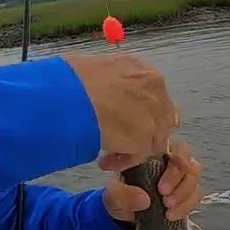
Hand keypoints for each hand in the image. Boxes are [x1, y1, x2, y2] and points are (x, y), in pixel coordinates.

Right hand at [63, 52, 178, 172]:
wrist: (68, 99)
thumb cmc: (71, 81)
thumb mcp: (97, 68)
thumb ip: (112, 81)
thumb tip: (105, 91)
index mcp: (144, 71)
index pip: (156, 96)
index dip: (143, 111)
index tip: (125, 120)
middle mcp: (155, 91)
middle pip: (162, 119)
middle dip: (144, 130)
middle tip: (122, 139)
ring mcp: (153, 116)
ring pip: (152, 139)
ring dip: (132, 148)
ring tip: (108, 155)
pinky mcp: (144, 140)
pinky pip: (138, 156)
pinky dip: (123, 161)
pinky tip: (105, 161)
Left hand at [102, 140, 203, 222]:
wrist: (123, 215)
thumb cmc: (118, 196)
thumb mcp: (113, 196)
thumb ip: (123, 195)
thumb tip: (144, 199)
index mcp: (154, 152)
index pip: (175, 147)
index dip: (176, 161)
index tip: (162, 186)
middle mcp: (171, 161)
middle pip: (189, 163)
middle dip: (179, 182)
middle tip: (164, 196)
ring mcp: (181, 177)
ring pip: (194, 179)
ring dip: (184, 195)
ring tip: (168, 209)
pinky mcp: (186, 193)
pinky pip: (196, 196)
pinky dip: (186, 207)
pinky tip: (172, 215)